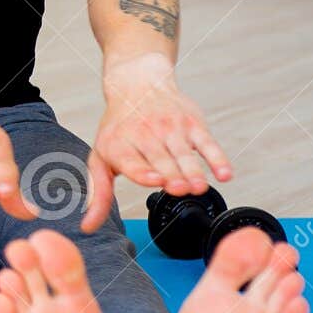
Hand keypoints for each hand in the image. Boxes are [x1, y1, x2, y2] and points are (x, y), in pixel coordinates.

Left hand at [81, 59, 232, 231]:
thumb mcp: (101, 157)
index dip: (143, 171)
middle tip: (179, 189)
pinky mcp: (192, 124)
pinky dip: (217, 159)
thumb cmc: (119, 128)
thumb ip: (99, 194)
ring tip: (198, 187)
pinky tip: (224, 174)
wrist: (137, 84)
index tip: (154, 181)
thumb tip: (87, 227)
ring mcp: (170, 128)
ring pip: (184, 154)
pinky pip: (207, 143)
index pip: (132, 161)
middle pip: (161, 161)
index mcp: (119, 145)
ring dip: (193, 171)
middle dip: (171, 175)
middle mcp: (145, 135)